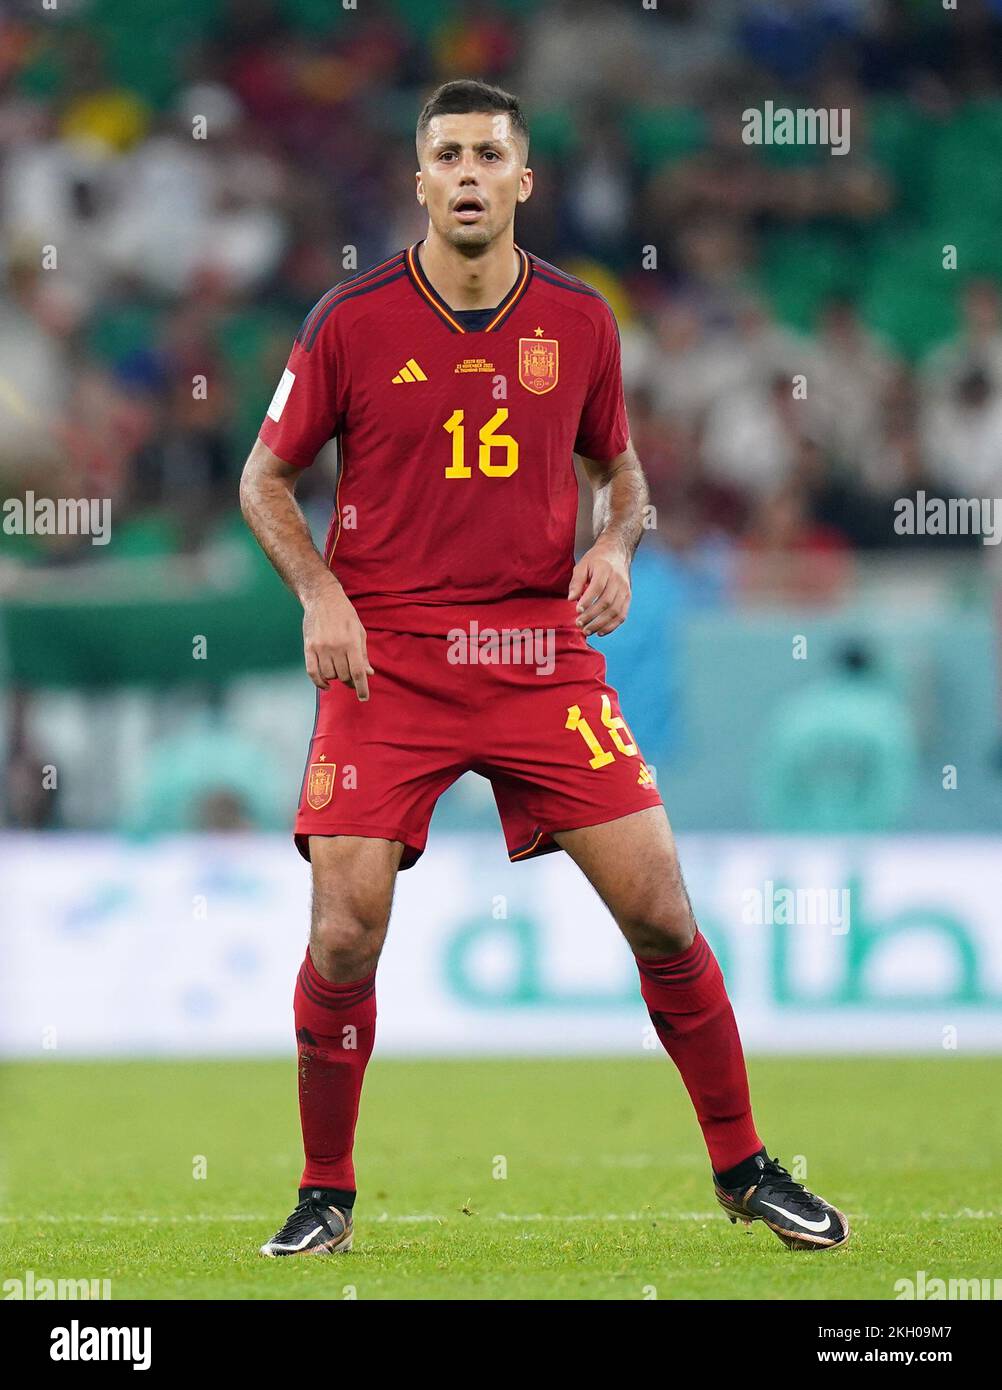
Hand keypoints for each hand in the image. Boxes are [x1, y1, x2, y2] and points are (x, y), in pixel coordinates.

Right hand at [302, 580, 373, 698]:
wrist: (322, 598)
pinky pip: (312, 672)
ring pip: (329, 675)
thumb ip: (363, 654)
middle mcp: (335, 646)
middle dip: (349, 681)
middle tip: (352, 679)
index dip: (361, 688)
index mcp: (351, 642)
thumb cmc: (345, 614)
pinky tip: (326, 685)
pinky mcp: (309, 647)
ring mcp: (320, 648)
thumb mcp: (359, 631)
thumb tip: (369, 673)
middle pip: (343, 675)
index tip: (364, 698)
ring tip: (339, 671)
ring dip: (335, 678)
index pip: (357, 671)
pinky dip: (319, 682)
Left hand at [567, 536, 630, 635]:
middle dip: (592, 616)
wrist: (617, 554)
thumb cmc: (596, 561)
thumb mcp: (582, 565)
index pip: (597, 587)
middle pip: (606, 602)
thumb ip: (576, 582)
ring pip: (615, 611)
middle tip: (579, 624)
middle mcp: (618, 580)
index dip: (587, 601)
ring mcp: (625, 590)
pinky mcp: (628, 598)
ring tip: (587, 631)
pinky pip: (622, 615)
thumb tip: (571, 599)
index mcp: (605, 569)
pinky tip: (600, 632)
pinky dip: (611, 626)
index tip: (577, 610)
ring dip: (600, 624)